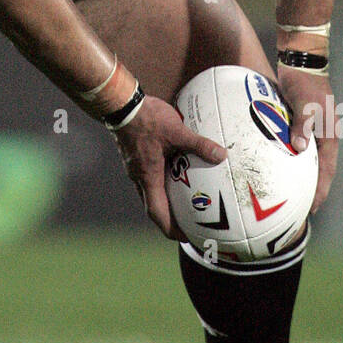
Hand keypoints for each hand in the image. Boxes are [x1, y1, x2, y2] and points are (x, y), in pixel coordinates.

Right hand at [111, 94, 227, 238]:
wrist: (121, 104)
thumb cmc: (147, 119)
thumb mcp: (177, 131)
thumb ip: (199, 144)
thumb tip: (221, 154)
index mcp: (148, 177)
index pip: (157, 213)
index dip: (170, 229)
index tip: (184, 237)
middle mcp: (138, 176)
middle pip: (153, 206)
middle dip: (169, 218)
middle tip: (187, 223)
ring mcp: (134, 166)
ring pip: (149, 191)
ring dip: (164, 199)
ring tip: (182, 200)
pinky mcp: (134, 156)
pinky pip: (148, 176)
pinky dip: (161, 182)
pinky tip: (173, 171)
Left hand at [276, 65, 336, 212]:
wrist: (302, 56)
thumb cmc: (304, 80)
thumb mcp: (304, 102)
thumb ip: (303, 124)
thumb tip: (300, 149)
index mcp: (329, 134)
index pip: (327, 170)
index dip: (321, 190)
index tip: (312, 208)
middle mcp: (325, 133)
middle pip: (320, 168)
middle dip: (313, 188)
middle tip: (301, 207)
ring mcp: (315, 126)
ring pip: (309, 157)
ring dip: (302, 174)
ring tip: (290, 191)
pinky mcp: (303, 119)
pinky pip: (299, 144)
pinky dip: (292, 157)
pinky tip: (278, 164)